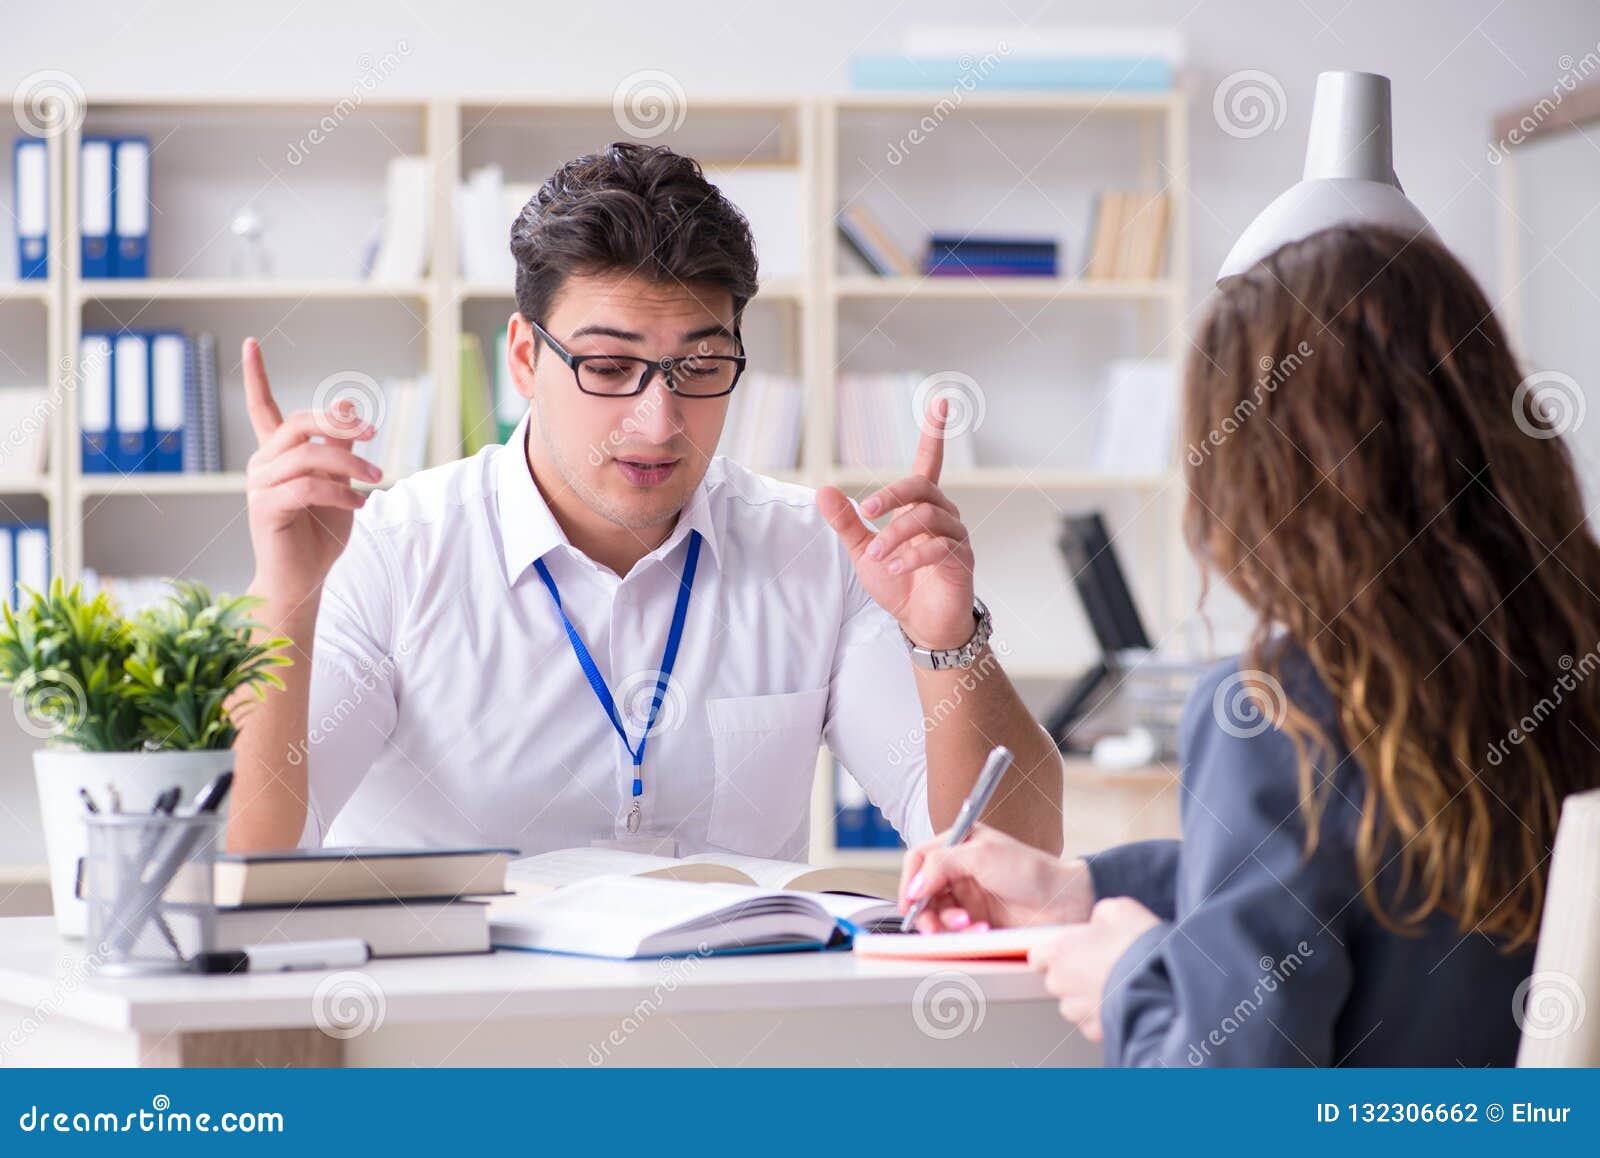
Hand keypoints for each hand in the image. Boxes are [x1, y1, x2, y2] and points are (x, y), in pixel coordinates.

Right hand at [243, 338, 381, 606]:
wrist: (304, 579)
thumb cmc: (320, 533)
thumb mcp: (341, 482)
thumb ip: (341, 446)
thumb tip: (349, 403)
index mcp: (278, 454)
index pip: (263, 407)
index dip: (256, 374)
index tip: (250, 341)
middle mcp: (263, 464)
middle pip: (300, 424)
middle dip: (340, 424)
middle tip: (376, 435)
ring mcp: (259, 486)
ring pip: (307, 455)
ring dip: (350, 465)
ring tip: (377, 482)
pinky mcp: (265, 508)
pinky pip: (306, 487)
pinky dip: (339, 492)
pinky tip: (359, 503)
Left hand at [817, 398, 976, 649]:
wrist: (921, 623)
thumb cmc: (898, 583)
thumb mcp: (863, 551)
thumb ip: (847, 522)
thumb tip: (823, 490)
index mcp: (919, 507)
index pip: (930, 462)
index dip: (934, 433)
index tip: (940, 402)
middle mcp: (942, 514)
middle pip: (921, 485)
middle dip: (892, 495)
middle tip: (866, 512)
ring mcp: (955, 535)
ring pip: (927, 516)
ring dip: (896, 534)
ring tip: (878, 554)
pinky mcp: (962, 559)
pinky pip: (939, 546)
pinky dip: (913, 555)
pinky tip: (896, 566)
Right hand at [899, 823, 1093, 933]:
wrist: (1064, 903)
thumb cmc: (1031, 871)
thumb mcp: (981, 855)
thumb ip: (941, 863)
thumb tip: (915, 886)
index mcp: (959, 845)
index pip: (919, 859)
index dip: (911, 880)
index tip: (911, 901)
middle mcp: (960, 871)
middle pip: (923, 892)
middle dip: (927, 910)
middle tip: (933, 924)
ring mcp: (969, 898)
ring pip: (937, 915)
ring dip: (946, 924)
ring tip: (965, 925)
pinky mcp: (977, 921)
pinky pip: (955, 933)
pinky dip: (962, 935)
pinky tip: (981, 929)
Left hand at [1027, 897, 1161, 1041]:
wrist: (1167, 980)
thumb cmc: (1140, 945)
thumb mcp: (1118, 909)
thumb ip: (1099, 916)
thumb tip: (1099, 922)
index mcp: (1062, 952)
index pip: (1036, 956)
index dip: (1052, 953)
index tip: (1062, 952)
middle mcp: (1065, 984)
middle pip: (1057, 982)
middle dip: (1073, 975)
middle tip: (1099, 964)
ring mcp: (1080, 1011)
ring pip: (1073, 1006)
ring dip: (1086, 997)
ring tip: (1114, 984)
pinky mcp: (1099, 1031)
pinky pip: (1093, 1024)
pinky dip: (1103, 1016)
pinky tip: (1121, 1001)